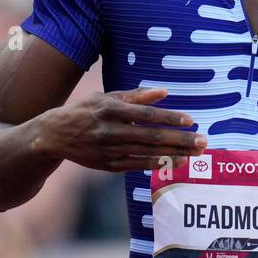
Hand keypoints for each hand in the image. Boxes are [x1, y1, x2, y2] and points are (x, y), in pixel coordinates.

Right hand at [40, 86, 206, 172]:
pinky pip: (138, 165)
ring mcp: (109, 150)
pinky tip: (176, 162)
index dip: (170, 118)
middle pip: (152, 137)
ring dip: (175, 153)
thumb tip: (165, 93)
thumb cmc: (85, 111)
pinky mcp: (109, 165)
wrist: (54, 135)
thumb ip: (136, 96)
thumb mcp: (106, 97)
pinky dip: (158, 164)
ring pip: (148, 153)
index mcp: (110, 109)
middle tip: (203, 141)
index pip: (146, 115)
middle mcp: (110, 131)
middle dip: (180, 140)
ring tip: (196, 153)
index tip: (191, 121)